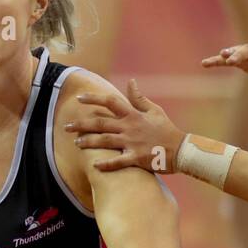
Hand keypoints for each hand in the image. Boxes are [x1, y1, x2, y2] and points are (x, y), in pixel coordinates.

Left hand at [66, 79, 185, 172]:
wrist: (181, 149)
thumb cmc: (166, 129)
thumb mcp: (154, 110)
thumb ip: (139, 98)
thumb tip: (130, 81)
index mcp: (133, 114)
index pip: (110, 102)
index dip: (93, 99)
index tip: (79, 98)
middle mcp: (129, 127)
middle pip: (100, 123)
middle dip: (81, 124)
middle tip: (66, 127)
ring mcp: (132, 142)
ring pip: (105, 141)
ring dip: (88, 142)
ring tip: (76, 143)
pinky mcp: (136, 158)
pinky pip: (118, 162)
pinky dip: (106, 164)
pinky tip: (94, 166)